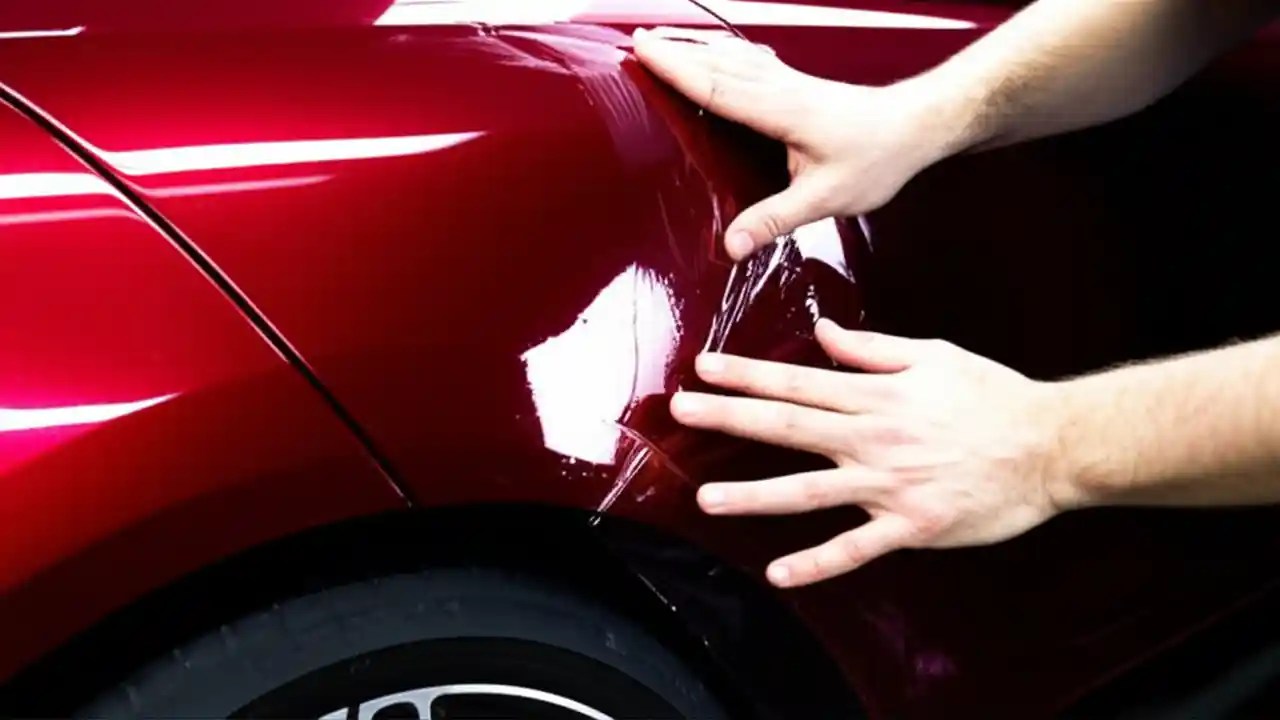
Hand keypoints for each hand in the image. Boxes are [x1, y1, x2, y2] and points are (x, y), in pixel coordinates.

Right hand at [632, 26, 959, 259]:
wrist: (916, 127)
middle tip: (638, 39)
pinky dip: (722, 53)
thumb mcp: (825, 199)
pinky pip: (748, 62)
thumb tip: (731, 244)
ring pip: (732, 57)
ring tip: (664, 39)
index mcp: (781, 111)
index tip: (644, 52)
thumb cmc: (877, 158)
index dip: (678, 69)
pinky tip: (716, 52)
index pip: (718, 86)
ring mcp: (789, 82)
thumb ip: (775, 220)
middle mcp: (781, 89)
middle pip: (717, 63)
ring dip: (695, 47)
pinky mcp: (796, 86)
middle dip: (675, 50)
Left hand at [669, 319, 1074, 587]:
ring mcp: (889, 485)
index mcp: (877, 396)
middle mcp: (873, 438)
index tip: (703, 369)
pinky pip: (856, 548)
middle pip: (788, 426)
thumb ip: (871, 348)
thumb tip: (822, 333)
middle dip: (731, 418)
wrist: (1051, 445)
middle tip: (682, 411)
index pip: (797, 383)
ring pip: (810, 490)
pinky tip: (778, 573)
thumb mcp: (932, 355)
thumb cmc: (993, 396)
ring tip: (706, 498)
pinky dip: (817, 562)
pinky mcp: (910, 525)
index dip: (746, 375)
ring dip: (756, 494)